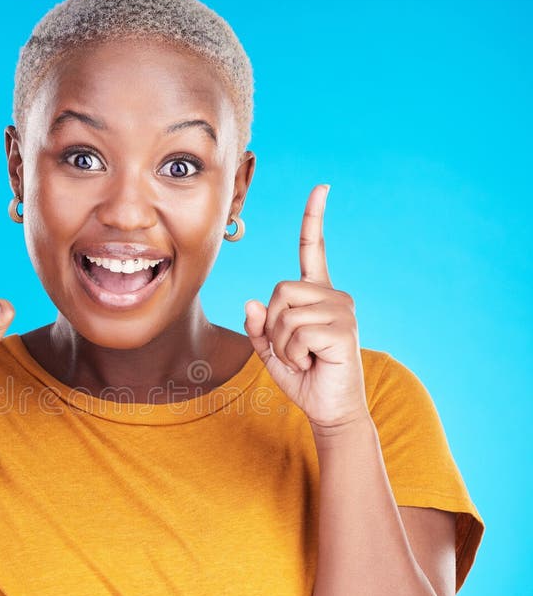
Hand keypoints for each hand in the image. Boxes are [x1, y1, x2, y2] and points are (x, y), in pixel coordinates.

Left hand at [243, 185, 368, 430]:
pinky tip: (312, 362)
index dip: (314, 219)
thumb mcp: (270, 351)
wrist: (328, 408)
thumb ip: (258, 327)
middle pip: (279, 290)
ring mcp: (342, 310)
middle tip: (294, 350)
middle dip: (272, 325)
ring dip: (282, 344)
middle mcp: (333, 296)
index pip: (314, 249)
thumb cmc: (303, 377)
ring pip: (285, 312)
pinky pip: (297, 332)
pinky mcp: (344, 330)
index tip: (322, 187)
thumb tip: (251, 303)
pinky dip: (293, 353)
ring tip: (305, 357)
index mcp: (316, 295)